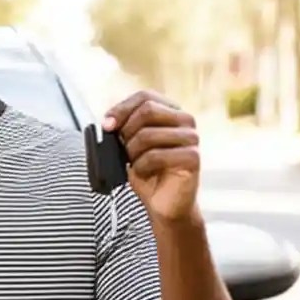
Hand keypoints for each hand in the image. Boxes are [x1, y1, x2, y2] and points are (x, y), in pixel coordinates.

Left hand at [103, 90, 200, 221]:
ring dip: (133, 152)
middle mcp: (184, 120)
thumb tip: (109, 121)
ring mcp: (191, 138)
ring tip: (135, 163)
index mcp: (170, 111)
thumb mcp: (130, 144)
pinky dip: (142, 166)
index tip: (107, 124)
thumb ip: (124, 127)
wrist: (163, 203)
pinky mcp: (192, 157)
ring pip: (149, 134)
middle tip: (123, 149)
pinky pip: (156, 155)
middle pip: (148, 110)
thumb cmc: (149, 173)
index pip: (145, 96)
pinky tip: (145, 172)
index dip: (122, 108)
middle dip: (127, 131)